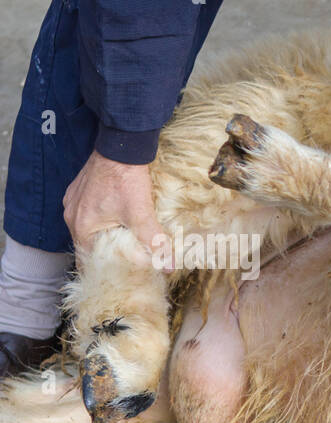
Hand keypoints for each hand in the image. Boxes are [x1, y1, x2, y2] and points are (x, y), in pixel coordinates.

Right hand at [63, 151, 169, 268]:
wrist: (121, 145)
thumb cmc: (126, 180)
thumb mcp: (141, 215)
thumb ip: (154, 242)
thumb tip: (167, 267)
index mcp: (80, 226)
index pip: (88, 261)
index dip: (105, 271)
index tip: (122, 277)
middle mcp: (71, 216)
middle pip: (89, 246)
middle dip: (108, 256)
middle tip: (129, 264)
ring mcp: (74, 202)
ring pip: (91, 230)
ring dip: (107, 239)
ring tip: (127, 247)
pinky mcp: (81, 192)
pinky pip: (90, 214)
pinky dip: (104, 223)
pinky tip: (120, 224)